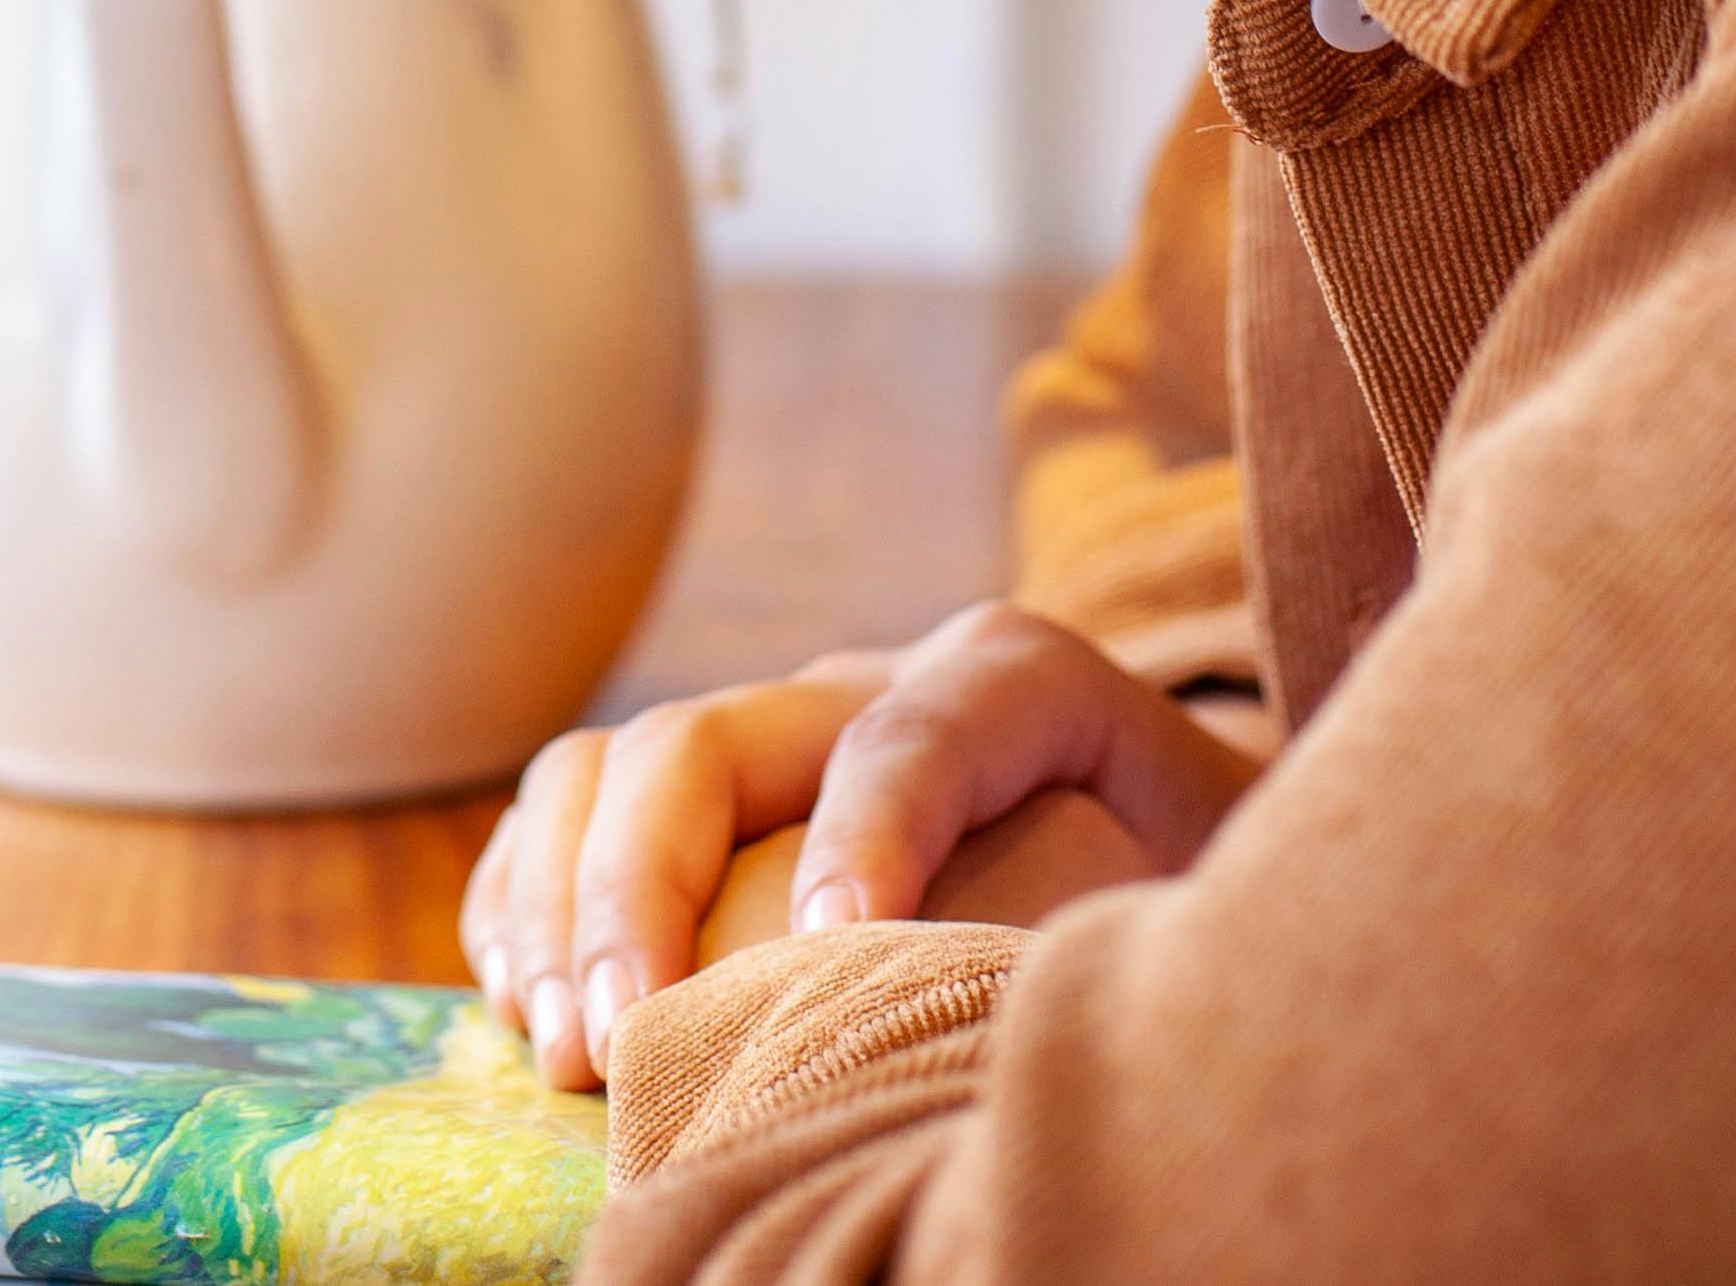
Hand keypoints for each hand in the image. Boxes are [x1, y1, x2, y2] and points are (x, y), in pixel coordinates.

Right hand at [463, 608, 1255, 1089]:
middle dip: (648, 884)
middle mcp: (878, 687)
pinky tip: (520, 1001)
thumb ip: (1156, 935)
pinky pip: (573, 802)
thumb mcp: (1215, 899)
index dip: (877, 818)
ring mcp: (775, 732)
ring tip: (561, 1044)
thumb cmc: (1198, 890)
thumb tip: (1064, 1047)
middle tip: (624, 1043)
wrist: (1175, 835)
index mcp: (1027, 690)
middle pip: (720, 732)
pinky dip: (525, 892)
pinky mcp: (713, 794)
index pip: (941, 716)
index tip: (835, 943)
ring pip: (618, 756)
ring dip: (563, 897)